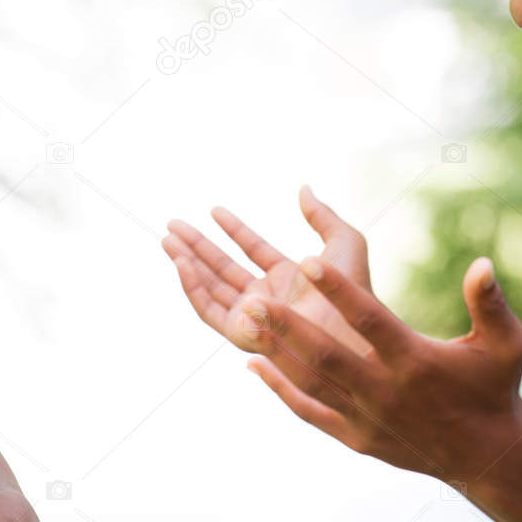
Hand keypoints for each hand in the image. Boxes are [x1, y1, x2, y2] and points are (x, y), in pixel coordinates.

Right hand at [162, 185, 375, 355]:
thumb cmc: (354, 294)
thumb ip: (322, 216)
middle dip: (197, 246)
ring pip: (211, 287)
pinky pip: (209, 311)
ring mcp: (253, 317)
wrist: (347, 330)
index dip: (234, 229)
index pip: (254, 250)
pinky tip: (182, 263)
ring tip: (167, 238)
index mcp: (289, 279)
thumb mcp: (343, 243)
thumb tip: (304, 188)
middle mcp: (268, 299)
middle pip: (223, 268)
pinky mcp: (241, 333)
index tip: (214, 209)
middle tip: (172, 224)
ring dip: (187, 262)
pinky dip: (192, 287)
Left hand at [191, 249, 521, 486]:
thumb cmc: (494, 389)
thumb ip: (490, 304)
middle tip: (254, 298)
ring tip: (247, 320)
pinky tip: (254, 364)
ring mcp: (366, 417)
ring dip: (277, 352)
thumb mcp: (505, 345)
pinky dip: (281, 389)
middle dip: (289, 327)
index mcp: (415, 362)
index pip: (370, 320)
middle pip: (327, 355)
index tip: (308, 261)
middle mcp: (385, 391)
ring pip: (311, 383)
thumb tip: (481, 263)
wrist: (486, 456)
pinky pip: (309, 411)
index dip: (339, 291)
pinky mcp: (355, 437)